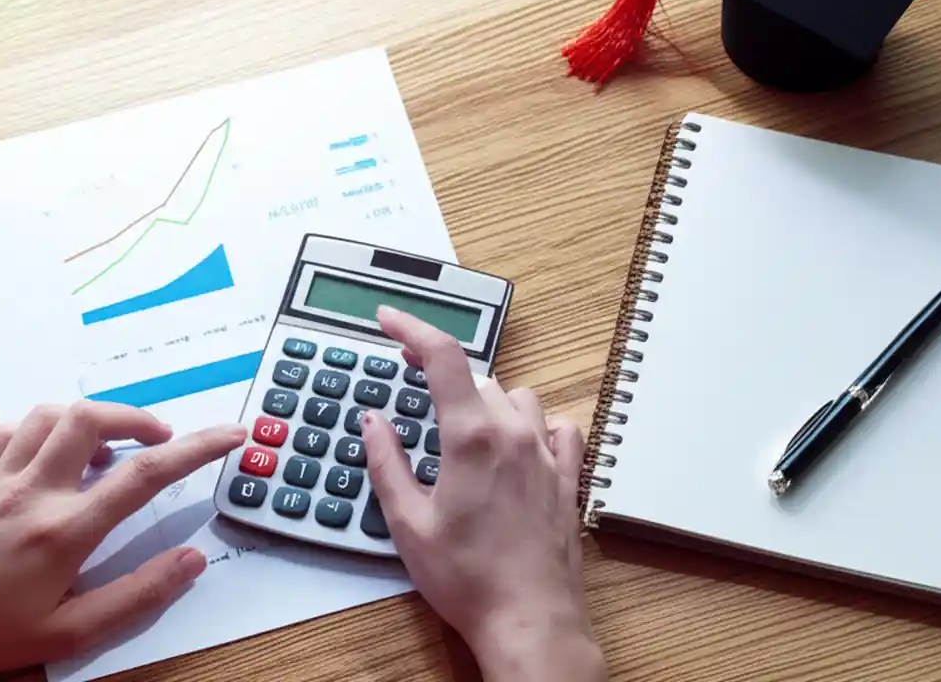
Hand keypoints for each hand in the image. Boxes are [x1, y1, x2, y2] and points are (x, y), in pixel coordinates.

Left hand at [0, 402, 245, 681]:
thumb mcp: (70, 634)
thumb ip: (138, 594)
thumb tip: (192, 560)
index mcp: (65, 532)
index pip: (146, 474)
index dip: (198, 448)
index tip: (229, 434)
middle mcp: (32, 492)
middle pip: (93, 419)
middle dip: (139, 418)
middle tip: (162, 440)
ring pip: (53, 415)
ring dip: (92, 418)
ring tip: (110, 450)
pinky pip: (13, 429)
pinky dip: (45, 428)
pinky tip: (53, 454)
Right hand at [360, 307, 603, 681]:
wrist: (530, 620)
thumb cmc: (470, 579)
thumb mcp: (408, 523)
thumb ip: (387, 463)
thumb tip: (373, 423)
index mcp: (472, 439)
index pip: (442, 358)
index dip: (412, 329)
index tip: (389, 320)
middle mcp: (515, 436)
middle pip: (476, 377)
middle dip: (441, 375)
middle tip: (413, 386)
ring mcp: (546, 455)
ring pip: (518, 397)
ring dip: (488, 399)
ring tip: (462, 423)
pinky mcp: (567, 478)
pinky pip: (559, 428)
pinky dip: (536, 425)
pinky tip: (520, 443)